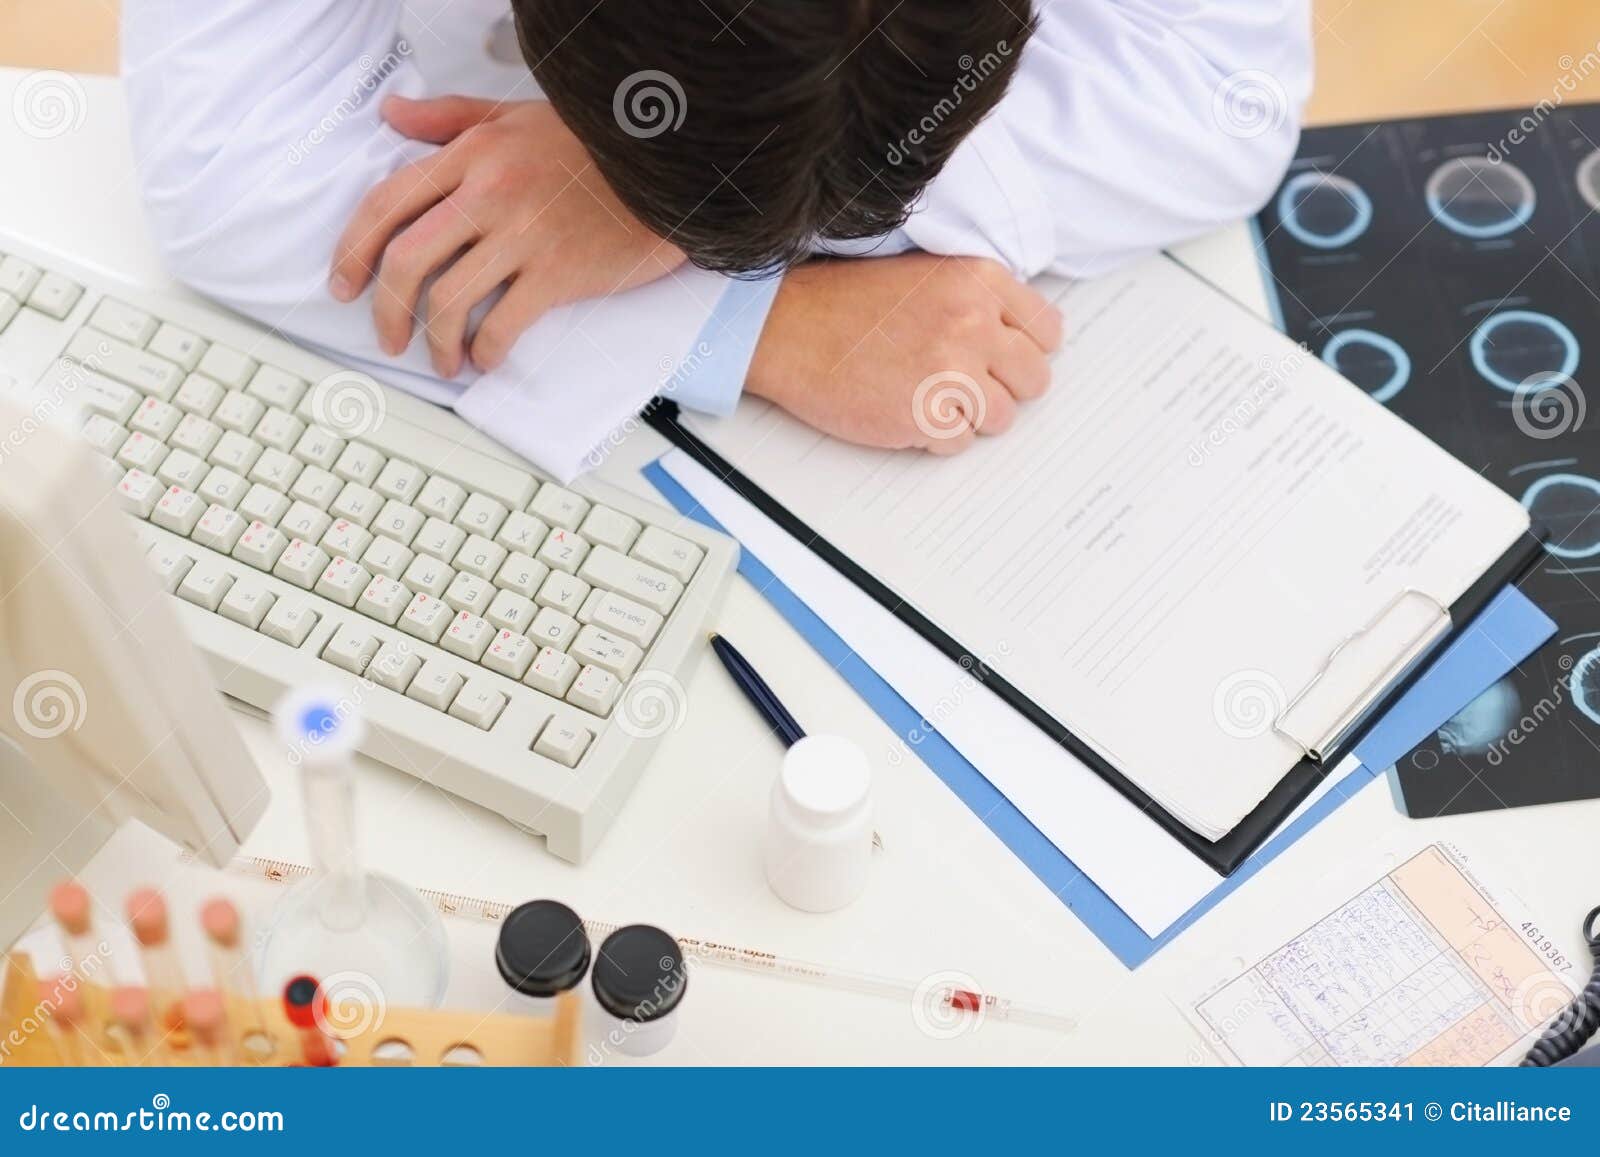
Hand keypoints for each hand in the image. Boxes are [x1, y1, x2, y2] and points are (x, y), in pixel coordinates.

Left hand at [329, 96, 684, 375]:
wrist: (663, 167)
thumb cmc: (592, 144)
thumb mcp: (513, 115)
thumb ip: (448, 118)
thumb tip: (392, 114)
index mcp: (471, 154)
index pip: (386, 203)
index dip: (353, 249)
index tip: (345, 282)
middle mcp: (489, 194)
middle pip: (406, 259)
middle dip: (384, 308)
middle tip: (385, 335)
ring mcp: (523, 236)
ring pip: (449, 299)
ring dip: (434, 342)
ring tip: (441, 359)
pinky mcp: (558, 273)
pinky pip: (504, 324)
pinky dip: (485, 352)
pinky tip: (484, 359)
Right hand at [746, 255, 1061, 453]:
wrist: (790, 328)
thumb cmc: (849, 303)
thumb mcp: (927, 274)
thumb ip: (979, 299)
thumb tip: (1021, 338)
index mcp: (979, 281)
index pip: (1047, 332)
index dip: (1024, 351)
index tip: (1001, 358)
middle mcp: (972, 323)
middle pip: (1034, 380)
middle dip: (1004, 388)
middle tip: (966, 384)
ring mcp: (950, 372)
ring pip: (1001, 418)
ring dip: (970, 416)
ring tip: (928, 396)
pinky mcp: (923, 417)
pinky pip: (959, 444)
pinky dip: (935, 438)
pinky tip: (903, 410)